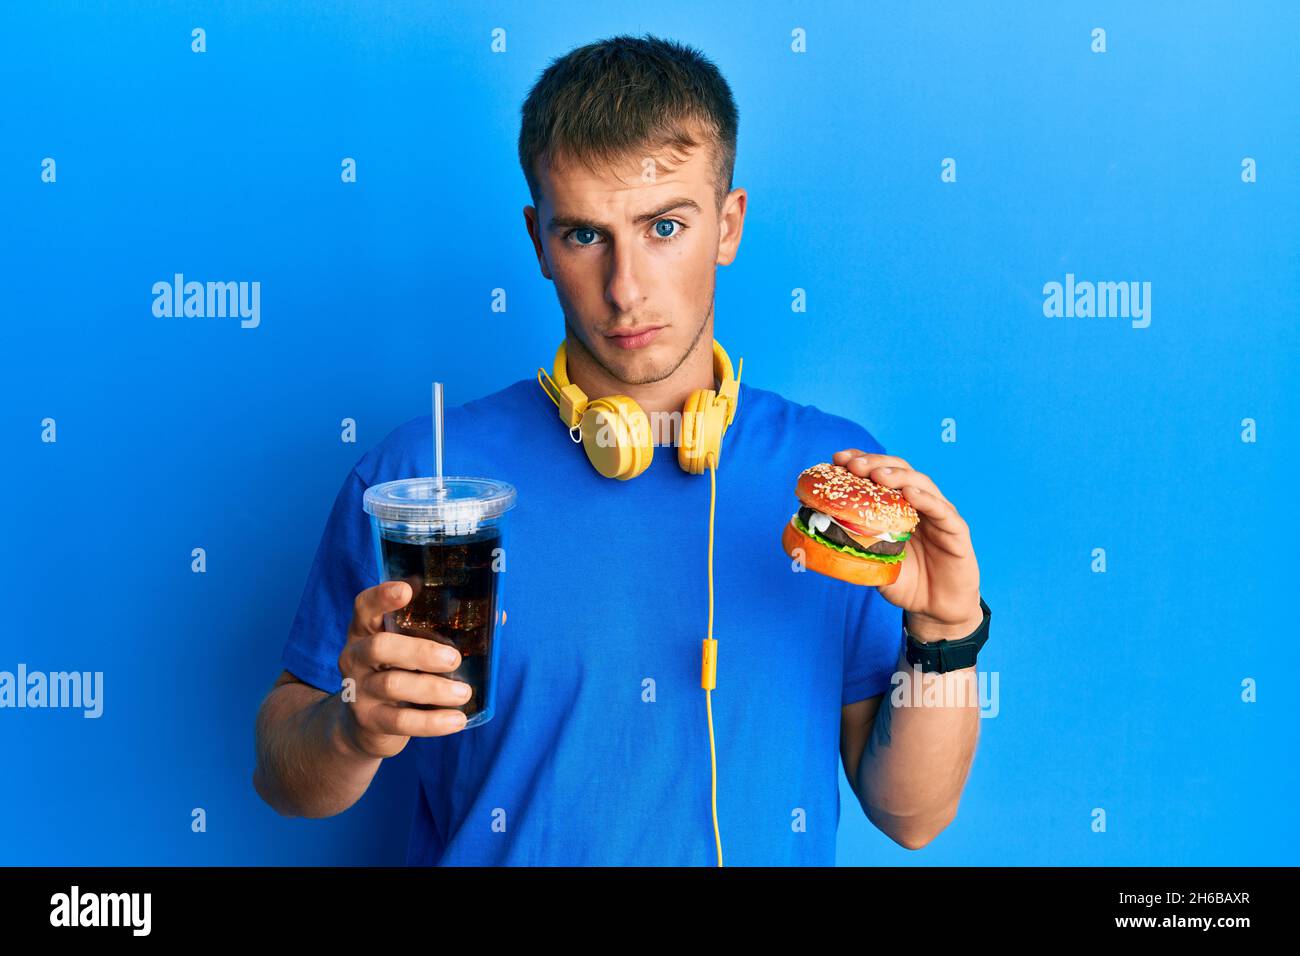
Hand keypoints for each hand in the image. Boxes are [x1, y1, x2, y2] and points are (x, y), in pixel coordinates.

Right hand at [336, 580, 472, 757]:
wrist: (367, 726)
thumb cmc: (400, 673)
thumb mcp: (410, 649)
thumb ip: (441, 631)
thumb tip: (496, 616)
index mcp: (366, 629)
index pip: (365, 606)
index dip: (382, 596)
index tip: (407, 589)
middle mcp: (355, 656)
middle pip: (380, 646)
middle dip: (420, 651)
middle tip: (454, 659)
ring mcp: (358, 689)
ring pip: (393, 684)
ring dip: (434, 688)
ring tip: (464, 692)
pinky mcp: (369, 720)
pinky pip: (401, 721)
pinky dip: (432, 722)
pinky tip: (457, 720)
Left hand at [831, 449, 981, 640]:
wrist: (935, 610)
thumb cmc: (905, 583)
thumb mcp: (873, 563)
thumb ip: (855, 548)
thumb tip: (817, 539)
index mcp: (899, 506)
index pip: (880, 474)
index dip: (861, 462)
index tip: (838, 458)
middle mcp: (921, 504)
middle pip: (900, 471)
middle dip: (875, 464)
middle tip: (853, 465)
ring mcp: (940, 516)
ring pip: (922, 485)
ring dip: (899, 476)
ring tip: (878, 475)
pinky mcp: (957, 532)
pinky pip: (943, 512)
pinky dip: (927, 500)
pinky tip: (911, 493)